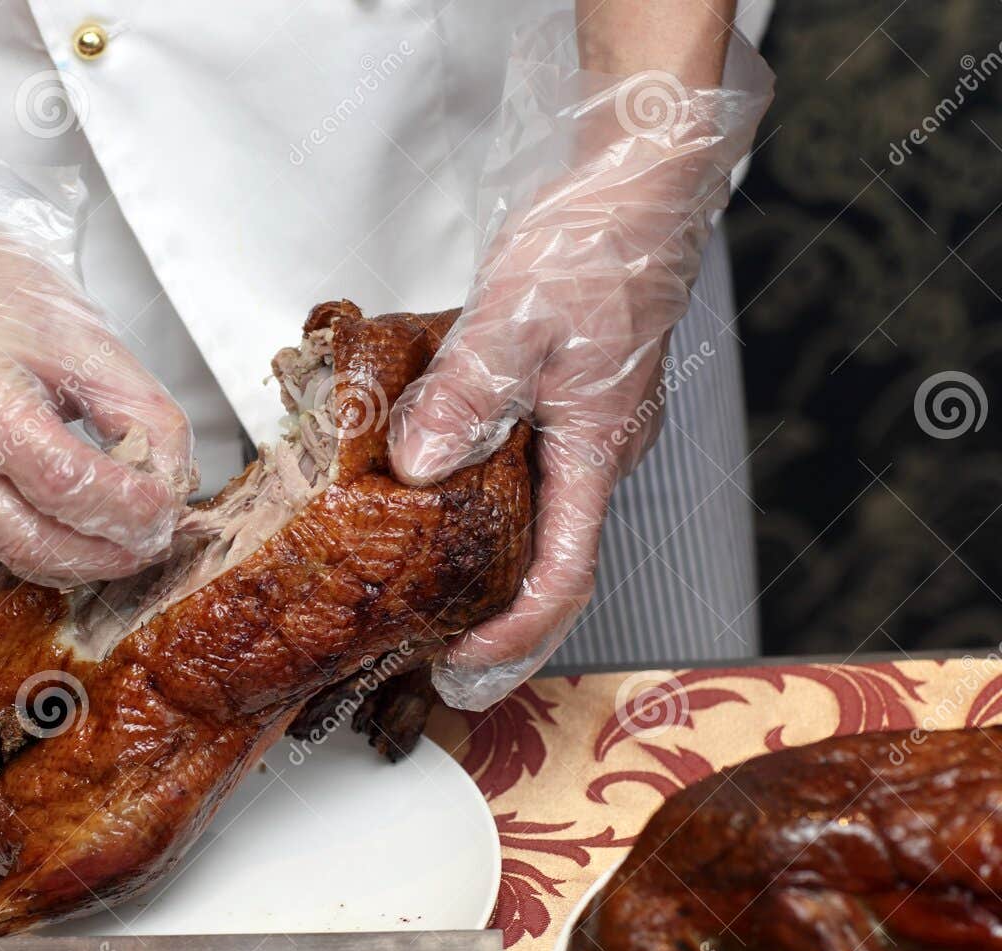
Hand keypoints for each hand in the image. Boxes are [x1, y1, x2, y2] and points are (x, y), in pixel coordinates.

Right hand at [0, 162, 193, 585]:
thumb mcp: (91, 342)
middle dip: (109, 552)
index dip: (128, 509)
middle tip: (155, 537)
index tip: (168, 509)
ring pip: (15, 553)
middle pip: (34, 540)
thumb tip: (173, 486)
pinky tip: (78, 519)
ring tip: (126, 533)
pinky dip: (48, 540)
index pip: (64, 482)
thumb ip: (145, 417)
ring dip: (83, 558)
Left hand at [388, 24, 771, 710]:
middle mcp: (596, 452)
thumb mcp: (518, 320)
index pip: (564, 576)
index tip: (462, 662)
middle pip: (553, 564)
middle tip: (436, 654)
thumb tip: (420, 469)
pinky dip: (484, 504)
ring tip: (429, 597)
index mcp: (596, 451)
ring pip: (538, 520)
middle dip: (500, 622)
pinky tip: (437, 497)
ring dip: (490, 569)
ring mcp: (583, 427)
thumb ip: (468, 397)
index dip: (516, 633)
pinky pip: (525, 472)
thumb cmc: (598, 243)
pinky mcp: (565, 398)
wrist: (637, 181)